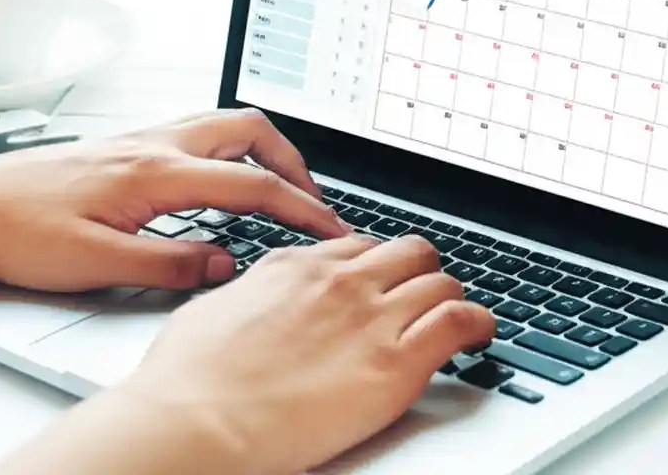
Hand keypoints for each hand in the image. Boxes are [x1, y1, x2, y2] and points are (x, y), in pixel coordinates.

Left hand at [0, 109, 352, 290]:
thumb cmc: (20, 232)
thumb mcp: (99, 264)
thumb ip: (171, 265)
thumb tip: (226, 265)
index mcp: (156, 172)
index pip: (251, 183)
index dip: (300, 207)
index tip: (329, 228)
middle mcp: (154, 145)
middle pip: (249, 128)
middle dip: (293, 160)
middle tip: (311, 198)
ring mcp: (141, 140)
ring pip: (223, 124)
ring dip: (262, 150)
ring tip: (278, 187)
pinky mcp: (128, 148)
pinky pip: (198, 134)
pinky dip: (230, 152)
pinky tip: (222, 183)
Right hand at [112, 234, 495, 472]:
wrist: (196, 422)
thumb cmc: (187, 381)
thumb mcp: (213, 310)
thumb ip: (252, 293)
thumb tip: (258, 297)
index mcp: (297, 266)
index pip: (361, 246)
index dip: (378, 266)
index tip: (383, 282)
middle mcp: (341, 281)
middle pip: (410, 252)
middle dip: (420, 272)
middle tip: (422, 297)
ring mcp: (372, 317)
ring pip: (441, 281)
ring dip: (450, 298)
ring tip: (454, 318)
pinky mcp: (396, 363)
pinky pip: (459, 322)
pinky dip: (478, 324)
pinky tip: (479, 333)